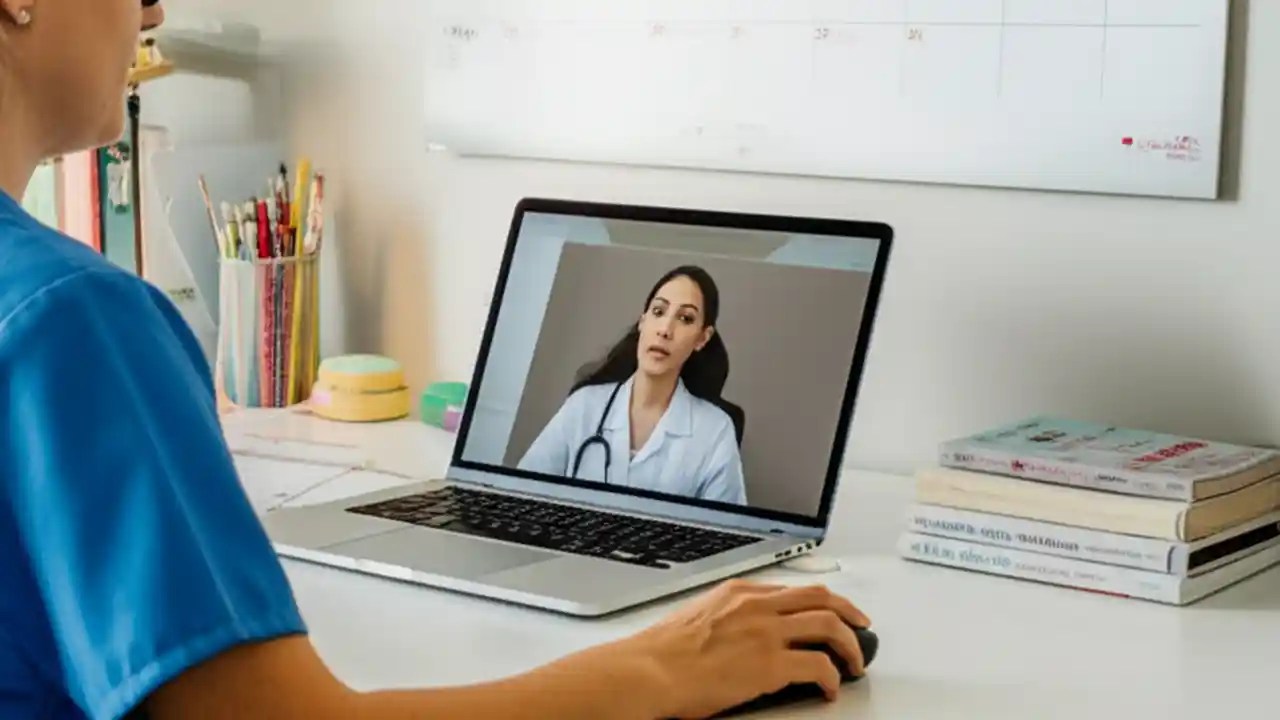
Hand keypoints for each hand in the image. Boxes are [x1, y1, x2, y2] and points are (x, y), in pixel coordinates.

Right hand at [626, 578, 871, 718]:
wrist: (649, 670)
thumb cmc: (663, 651)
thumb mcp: (698, 616)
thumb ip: (728, 616)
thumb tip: (743, 632)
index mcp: (739, 592)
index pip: (793, 590)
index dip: (820, 602)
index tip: (830, 613)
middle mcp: (758, 606)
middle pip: (822, 597)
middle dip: (849, 612)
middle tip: (861, 627)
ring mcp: (766, 634)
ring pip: (830, 626)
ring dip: (850, 644)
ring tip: (854, 662)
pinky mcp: (770, 665)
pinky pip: (818, 667)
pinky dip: (831, 678)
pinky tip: (828, 689)